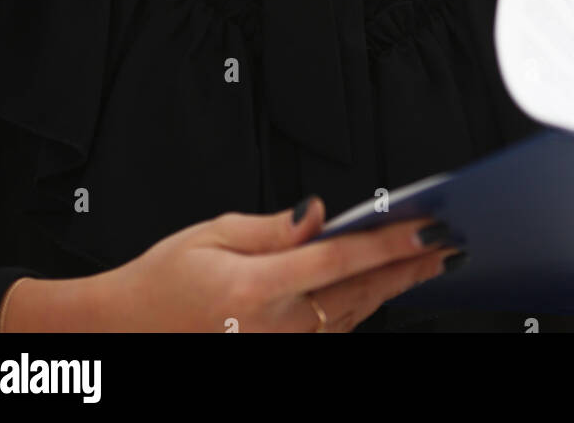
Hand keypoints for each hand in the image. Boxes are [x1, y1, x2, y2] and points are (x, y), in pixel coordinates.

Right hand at [75, 197, 460, 332]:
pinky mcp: (278, 358)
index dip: (390, 243)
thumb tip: (318, 214)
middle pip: (359, 292)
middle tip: (450, 243)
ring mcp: (279, 350)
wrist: (123, 333)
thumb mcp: (210, 234)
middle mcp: (275, 327)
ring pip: (352, 315)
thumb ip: (272, 227)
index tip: (428, 227)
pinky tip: (381, 290)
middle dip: (409, 266)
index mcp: (257, 289)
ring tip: (429, 262)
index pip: (341, 261)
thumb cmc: (160, 281)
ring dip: (393, 288)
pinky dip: (362, 308)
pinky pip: (331, 333)